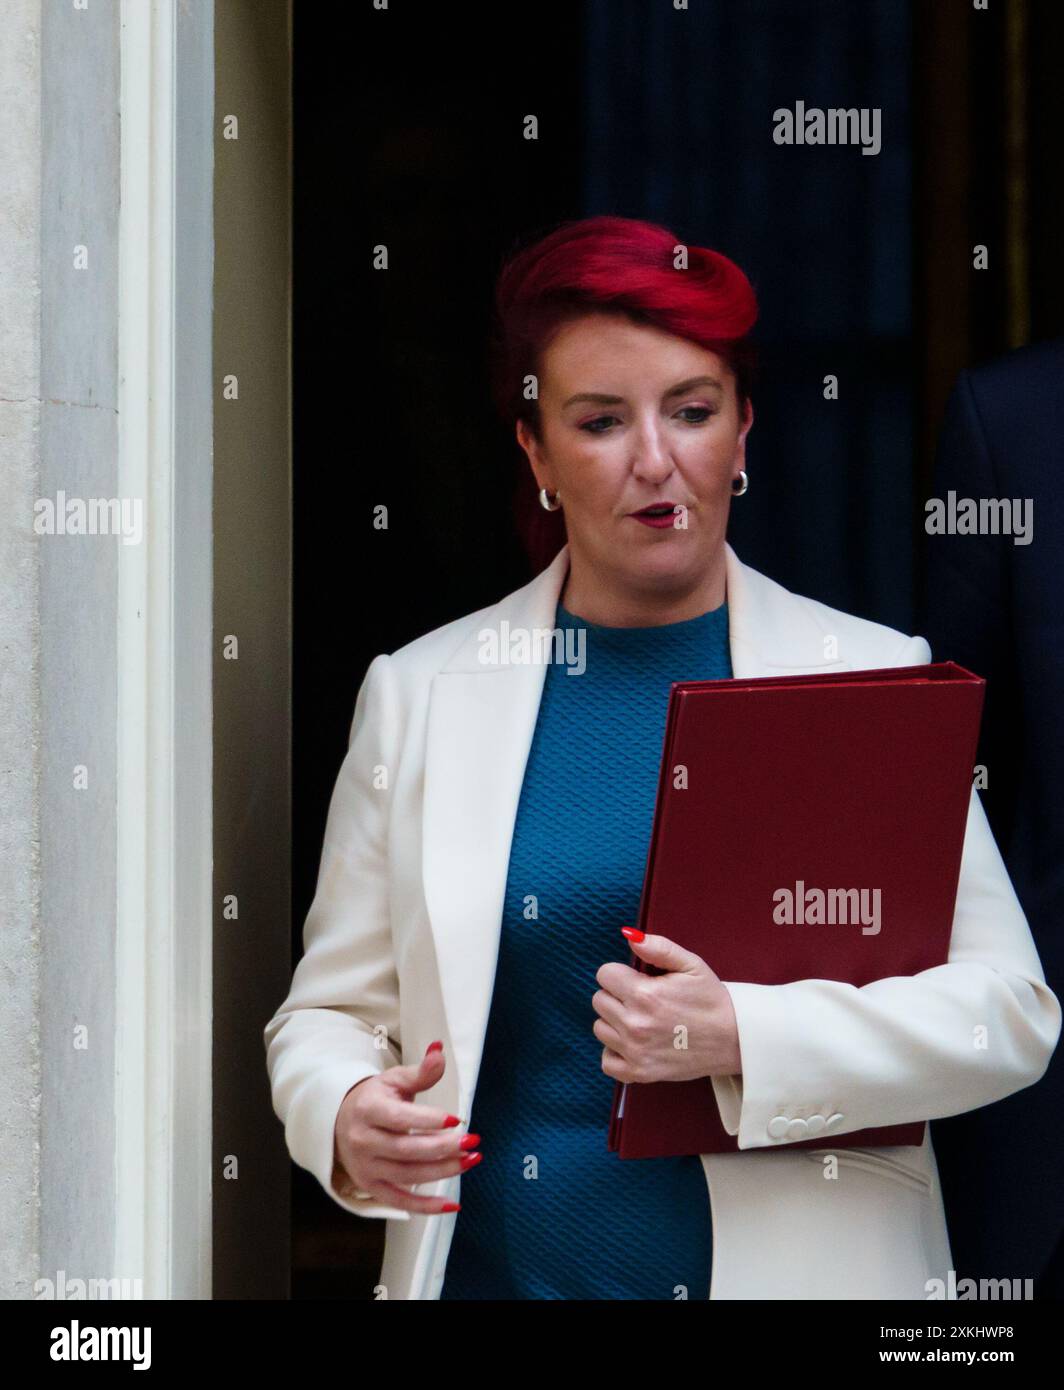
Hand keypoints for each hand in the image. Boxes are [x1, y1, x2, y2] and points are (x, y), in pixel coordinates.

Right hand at [331, 1043, 481, 1214]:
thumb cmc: (374, 1098)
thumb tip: (439, 1052)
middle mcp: (363, 1141)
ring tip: (471, 1160)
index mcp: (368, 1110)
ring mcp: (366, 1168)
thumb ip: (420, 1072)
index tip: (455, 1120)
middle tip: (472, 1141)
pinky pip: (401, 1201)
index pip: (400, 1118)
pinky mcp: (372, 1187)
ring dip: (443, 1171)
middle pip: (407, 1149)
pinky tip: (452, 1204)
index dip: (428, 1120)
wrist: (339, 1121)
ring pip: (408, 1175)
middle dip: (443, 1148)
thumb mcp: (393, 1080)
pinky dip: (427, 1206)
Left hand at [592, 929, 741, 1082]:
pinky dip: (615, 1052)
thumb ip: (658, 947)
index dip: (621, 973)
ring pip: (600, 1028)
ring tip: (641, 1020)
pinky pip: (606, 1061)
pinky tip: (633, 1043)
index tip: (638, 979)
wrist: (734, 1039)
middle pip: (599, 1000)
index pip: (605, 974)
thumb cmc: (711, 999)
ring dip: (615, 1022)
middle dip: (617, 995)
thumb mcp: (690, 964)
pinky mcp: (640, 1073)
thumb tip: (628, 936)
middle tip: (643, 999)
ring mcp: (636, 1052)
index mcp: (645, 994)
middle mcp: (635, 1024)